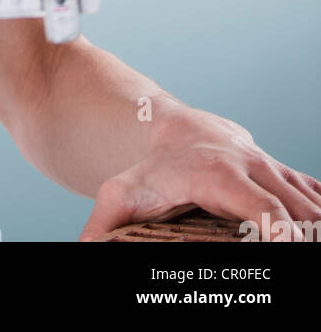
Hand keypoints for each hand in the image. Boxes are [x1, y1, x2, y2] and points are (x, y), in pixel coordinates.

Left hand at [79, 105, 320, 241]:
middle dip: (307, 235)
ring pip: (310, 200)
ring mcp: (271, 167)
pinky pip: (315, 191)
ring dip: (316, 226)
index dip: (280, 229)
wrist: (172, 128)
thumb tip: (83, 251)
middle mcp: (251, 166)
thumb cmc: (150, 169)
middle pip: (295, 208)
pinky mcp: (283, 172)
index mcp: (219, 174)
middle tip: (303, 253)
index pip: (260, 205)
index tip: (289, 245)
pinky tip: (318, 231)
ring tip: (311, 246)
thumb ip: (104, 225)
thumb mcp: (122, 193)